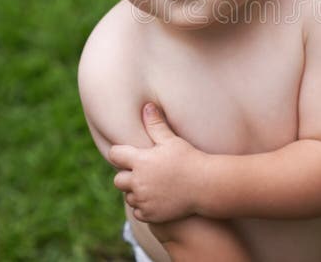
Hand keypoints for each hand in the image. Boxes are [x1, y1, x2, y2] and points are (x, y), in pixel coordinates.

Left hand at [109, 103, 204, 222]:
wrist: (205, 185)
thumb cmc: (189, 158)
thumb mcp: (172, 140)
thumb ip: (156, 124)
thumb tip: (147, 105)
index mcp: (140, 161)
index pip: (114, 155)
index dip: (121, 153)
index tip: (129, 154)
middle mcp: (138, 182)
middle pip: (118, 180)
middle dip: (127, 175)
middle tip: (142, 172)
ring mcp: (144, 200)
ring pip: (128, 196)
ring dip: (135, 192)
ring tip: (152, 185)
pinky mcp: (150, 214)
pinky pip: (138, 211)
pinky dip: (144, 206)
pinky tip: (157, 198)